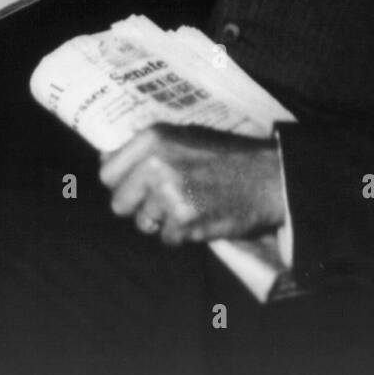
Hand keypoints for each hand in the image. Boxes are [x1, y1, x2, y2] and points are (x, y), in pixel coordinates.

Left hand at [99, 124, 285, 245]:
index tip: (134, 186)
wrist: (268, 176)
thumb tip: (105, 159)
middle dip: (139, 206)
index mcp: (153, 138)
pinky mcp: (184, 221)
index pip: (107, 172)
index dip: (120, 183)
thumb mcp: (184, 136)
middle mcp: (155, 164)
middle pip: (119, 203)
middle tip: (163, 200)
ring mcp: (169, 194)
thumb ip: (146, 148)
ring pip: (143, 223)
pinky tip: (200, 216)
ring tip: (188, 205)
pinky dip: (182, 234)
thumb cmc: (227, 155)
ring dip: (162, 221)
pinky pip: (167, 238)